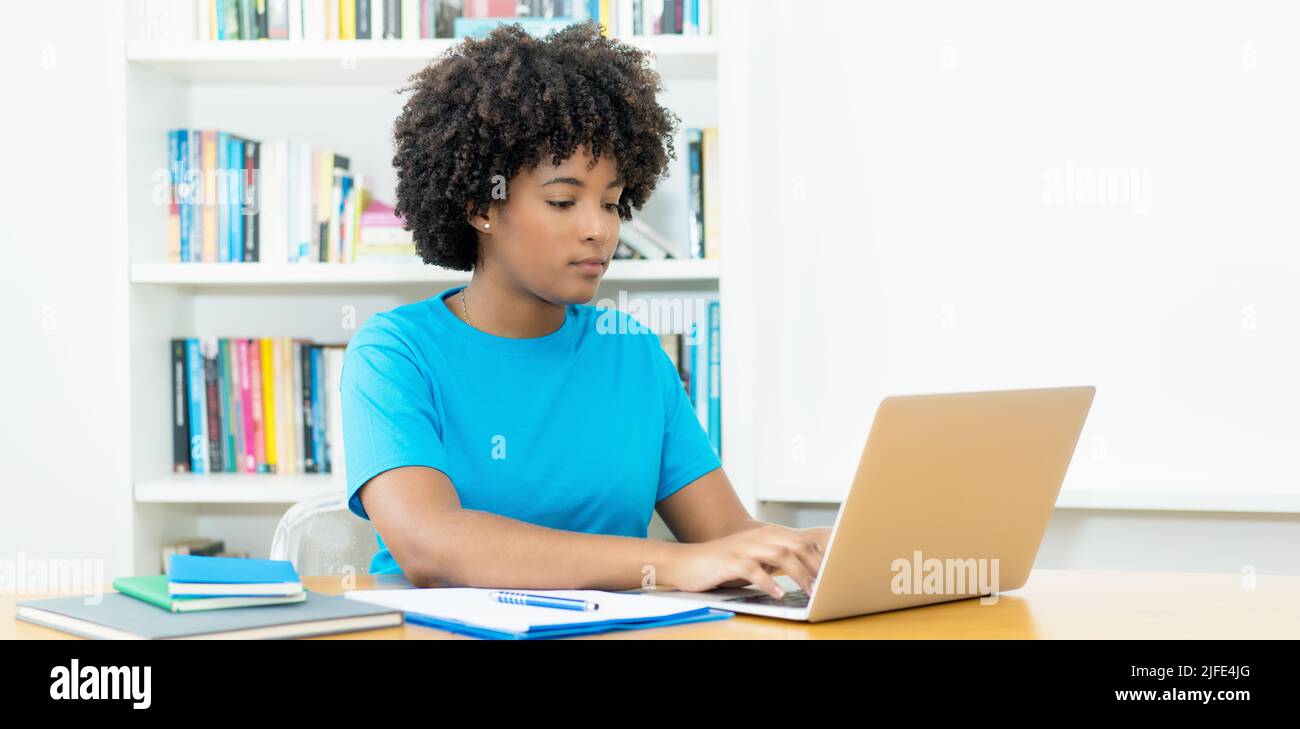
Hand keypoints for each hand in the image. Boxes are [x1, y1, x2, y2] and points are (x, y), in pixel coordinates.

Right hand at [665, 524, 831, 598]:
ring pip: (780, 555)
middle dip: (815, 565)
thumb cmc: (723, 565)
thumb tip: (804, 572)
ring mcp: (744, 547)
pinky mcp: (731, 561)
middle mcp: (758, 537)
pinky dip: (769, 583)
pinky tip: (779, 594)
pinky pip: (754, 570)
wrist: (687, 563)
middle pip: (796, 545)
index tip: (833, 573)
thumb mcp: (753, 560)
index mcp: (766, 535)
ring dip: (799, 574)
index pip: (801, 541)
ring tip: (810, 591)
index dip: (820, 557)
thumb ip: (774, 561)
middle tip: (827, 584)